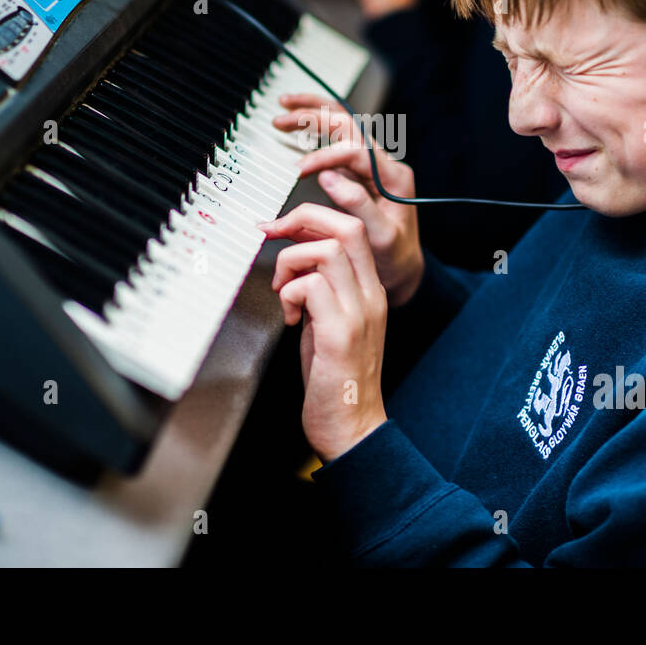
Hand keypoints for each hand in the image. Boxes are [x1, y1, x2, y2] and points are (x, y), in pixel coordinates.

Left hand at [260, 202, 388, 461]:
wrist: (353, 427)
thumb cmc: (336, 379)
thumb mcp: (329, 323)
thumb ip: (319, 290)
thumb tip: (292, 261)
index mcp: (370, 290)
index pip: (352, 227)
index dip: (312, 217)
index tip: (282, 229)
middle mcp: (371, 295)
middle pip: (346, 226)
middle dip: (302, 220)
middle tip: (274, 237)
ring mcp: (359, 313)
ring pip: (327, 251)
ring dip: (292, 262)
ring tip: (283, 290)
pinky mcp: (341, 334)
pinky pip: (311, 287)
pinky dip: (289, 294)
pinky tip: (290, 317)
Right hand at [266, 94, 424, 307]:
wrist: (403, 269)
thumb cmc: (394, 257)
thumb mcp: (381, 237)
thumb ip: (358, 205)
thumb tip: (328, 176)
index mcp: (393, 178)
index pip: (355, 151)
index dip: (324, 156)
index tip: (299, 170)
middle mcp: (384, 165)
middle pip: (348, 125)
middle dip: (314, 116)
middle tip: (282, 118)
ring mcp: (370, 166)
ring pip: (342, 125)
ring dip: (313, 113)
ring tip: (285, 108)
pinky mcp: (357, 173)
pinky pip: (336, 141)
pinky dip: (315, 128)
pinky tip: (297, 125)